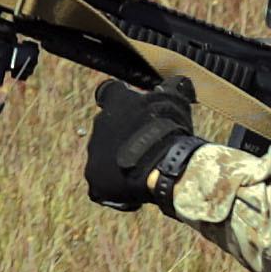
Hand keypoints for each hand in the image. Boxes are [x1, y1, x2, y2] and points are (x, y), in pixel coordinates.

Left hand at [83, 80, 204, 209]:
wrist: (161, 162)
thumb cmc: (169, 129)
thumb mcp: (175, 101)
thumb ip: (171, 90)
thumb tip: (177, 83)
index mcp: (116, 100)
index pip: (111, 92)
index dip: (122, 100)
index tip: (133, 108)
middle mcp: (100, 122)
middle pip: (107, 126)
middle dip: (122, 135)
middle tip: (143, 145)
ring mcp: (94, 149)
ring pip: (104, 153)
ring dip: (118, 159)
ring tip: (140, 169)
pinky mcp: (93, 175)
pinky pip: (102, 179)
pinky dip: (115, 184)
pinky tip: (133, 188)